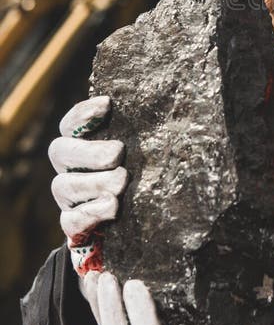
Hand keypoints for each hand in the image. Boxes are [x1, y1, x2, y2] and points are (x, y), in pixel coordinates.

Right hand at [48, 96, 126, 273]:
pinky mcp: (73, 224)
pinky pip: (71, 220)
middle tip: (118, 153)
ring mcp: (68, 197)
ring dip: (94, 182)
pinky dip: (91, 213)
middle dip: (90, 152)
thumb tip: (161, 100)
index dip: (84, 113)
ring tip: (121, 182)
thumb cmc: (140, 173)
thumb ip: (139, 130)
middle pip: (61, 152)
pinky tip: (112, 207)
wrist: (134, 224)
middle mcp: (68, 168)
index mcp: (80, 143)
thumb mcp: (140, 150)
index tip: (107, 105)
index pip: (71, 123)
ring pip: (64, 186)